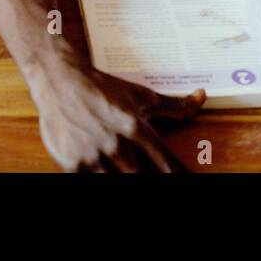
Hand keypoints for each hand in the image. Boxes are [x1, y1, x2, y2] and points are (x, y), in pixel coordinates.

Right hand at [32, 53, 203, 171]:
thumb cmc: (102, 87)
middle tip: (147, 170)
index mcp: (136, 128)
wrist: (59, 79)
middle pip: (143, 177)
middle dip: (149, 176)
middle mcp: (117, 145)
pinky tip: (104, 168)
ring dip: (122, 174)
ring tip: (123, 165)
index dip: (179, 174)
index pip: (167, 163)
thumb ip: (173, 104)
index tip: (191, 179)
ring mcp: (94, 156)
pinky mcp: (74, 164)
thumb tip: (201, 97)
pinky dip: (100, 174)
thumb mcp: (140, 95)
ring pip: (118, 181)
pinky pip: (93, 180)